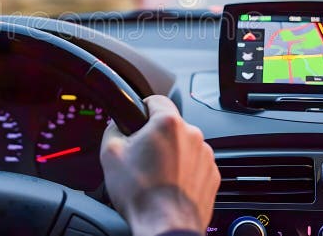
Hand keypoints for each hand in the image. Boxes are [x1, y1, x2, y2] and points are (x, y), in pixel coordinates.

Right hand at [100, 95, 219, 235]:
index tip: (138, 118)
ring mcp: (206, 156)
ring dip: (171, 154)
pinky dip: (183, 171)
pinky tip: (169, 185)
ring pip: (184, 145)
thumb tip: (118, 125)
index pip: (156, 99)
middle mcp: (192, 135)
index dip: (143, 108)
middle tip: (141, 156)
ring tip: (155, 175)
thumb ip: (113, 128)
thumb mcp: (110, 153)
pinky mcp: (212, 175)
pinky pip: (195, 164)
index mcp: (168, 123)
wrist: (165, 226)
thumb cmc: (141, 195)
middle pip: (170, 125)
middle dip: (156, 137)